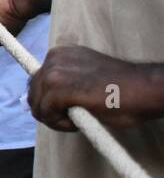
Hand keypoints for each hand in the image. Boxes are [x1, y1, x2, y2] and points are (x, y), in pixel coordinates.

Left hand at [27, 47, 154, 131]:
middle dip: (48, 112)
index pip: (38, 81)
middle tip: (72, 120)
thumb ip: (64, 83)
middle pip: (33, 94)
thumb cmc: (121, 89)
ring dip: (54, 119)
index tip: (68, 110)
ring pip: (37, 105)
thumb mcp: (85, 79)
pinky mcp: (58, 88)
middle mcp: (53, 58)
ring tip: (77, 121)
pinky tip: (78, 122)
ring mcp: (54, 72)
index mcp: (60, 54)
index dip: (48, 102)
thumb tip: (42, 101)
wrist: (144, 90)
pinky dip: (59, 124)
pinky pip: (46, 113)